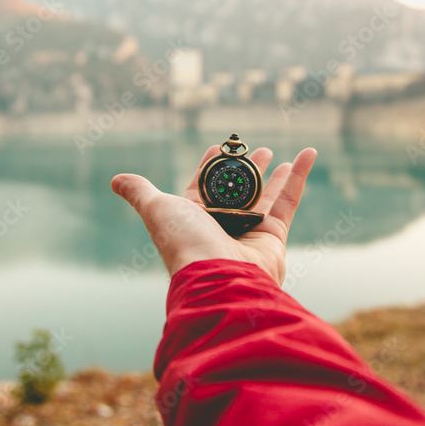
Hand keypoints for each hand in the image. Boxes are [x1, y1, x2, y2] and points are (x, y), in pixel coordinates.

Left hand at [111, 145, 316, 285]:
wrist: (218, 277)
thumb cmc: (184, 243)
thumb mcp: (157, 209)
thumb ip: (140, 192)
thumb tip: (116, 180)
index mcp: (193, 218)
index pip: (202, 186)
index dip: (210, 167)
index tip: (218, 147)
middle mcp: (221, 226)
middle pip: (236, 191)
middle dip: (245, 170)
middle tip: (256, 150)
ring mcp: (248, 232)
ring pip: (264, 196)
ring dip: (273, 174)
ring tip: (278, 154)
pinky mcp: (273, 237)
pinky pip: (288, 201)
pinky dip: (300, 177)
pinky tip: (308, 154)